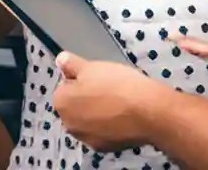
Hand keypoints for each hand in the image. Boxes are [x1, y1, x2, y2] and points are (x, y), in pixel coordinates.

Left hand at [52, 52, 167, 152]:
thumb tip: (60, 59)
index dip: (81, 79)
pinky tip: (123, 117)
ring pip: (88, 121)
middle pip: (75, 106)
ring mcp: (85, 139)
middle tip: (108, 89)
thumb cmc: (117, 84)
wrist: (147, 111)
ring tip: (118, 103)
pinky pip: (102, 133)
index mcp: (61, 102)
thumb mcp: (93, 67)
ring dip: (96, 113)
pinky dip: (109, 127)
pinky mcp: (103, 148)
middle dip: (86, 99)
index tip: (98, 77)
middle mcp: (68, 124)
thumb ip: (72, 64)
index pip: (65, 86)